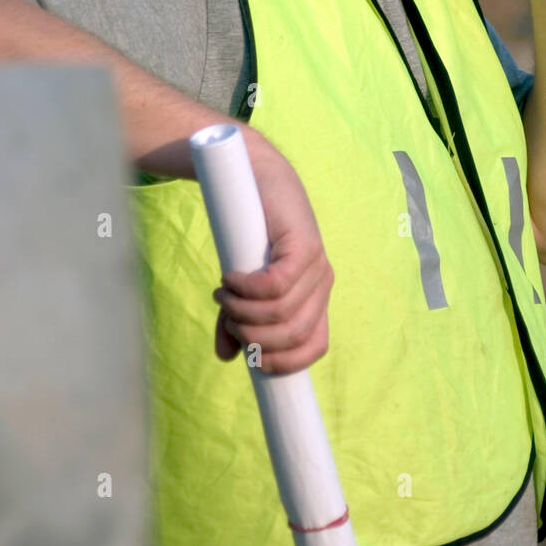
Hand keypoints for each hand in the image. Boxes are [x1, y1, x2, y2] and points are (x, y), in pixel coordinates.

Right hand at [211, 130, 334, 375]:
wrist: (256, 181)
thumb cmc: (250, 237)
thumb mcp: (242, 287)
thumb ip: (236, 321)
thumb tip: (227, 357)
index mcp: (315, 300)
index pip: (316, 346)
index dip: (286, 363)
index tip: (253, 362)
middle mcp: (322, 285)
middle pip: (294, 333)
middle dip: (255, 337)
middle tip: (227, 316)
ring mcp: (317, 264)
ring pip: (282, 311)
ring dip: (243, 311)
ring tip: (223, 294)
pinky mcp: (304, 245)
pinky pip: (276, 284)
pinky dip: (247, 289)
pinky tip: (230, 279)